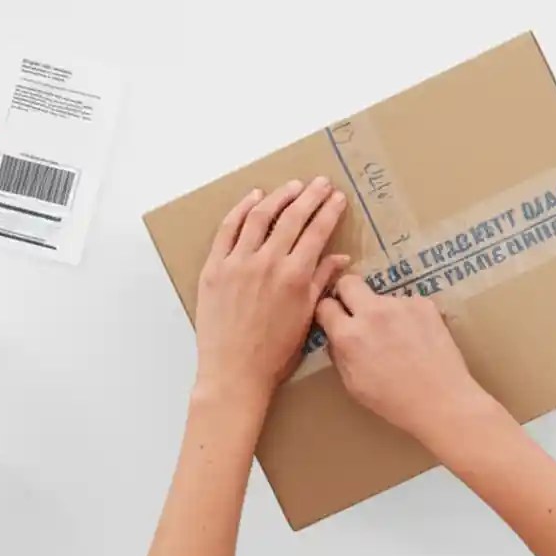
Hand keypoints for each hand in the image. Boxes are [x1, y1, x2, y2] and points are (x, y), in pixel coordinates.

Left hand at [194, 177, 348, 410]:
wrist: (234, 372)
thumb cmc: (275, 353)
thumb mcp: (306, 317)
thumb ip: (322, 282)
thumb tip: (341, 258)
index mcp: (294, 276)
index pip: (316, 232)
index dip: (329, 211)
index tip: (338, 198)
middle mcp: (267, 263)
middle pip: (292, 217)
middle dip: (310, 196)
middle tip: (322, 183)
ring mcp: (237, 263)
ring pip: (260, 216)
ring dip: (279, 196)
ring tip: (292, 185)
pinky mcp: (214, 268)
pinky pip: (227, 230)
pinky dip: (240, 209)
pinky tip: (253, 197)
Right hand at [314, 275, 501, 446]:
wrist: (441, 401)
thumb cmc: (393, 401)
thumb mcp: (353, 384)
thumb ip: (339, 353)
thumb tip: (335, 335)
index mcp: (349, 335)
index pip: (324, 305)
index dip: (328, 313)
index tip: (334, 319)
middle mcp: (372, 312)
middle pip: (348, 282)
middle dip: (347, 294)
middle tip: (357, 313)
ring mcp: (400, 304)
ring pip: (381, 297)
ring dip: (383, 312)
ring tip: (398, 338)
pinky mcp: (424, 304)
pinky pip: (406, 304)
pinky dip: (407, 316)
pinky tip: (417, 338)